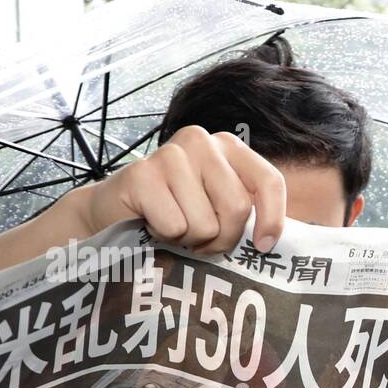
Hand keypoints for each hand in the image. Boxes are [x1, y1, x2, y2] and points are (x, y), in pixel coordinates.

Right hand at [78, 125, 285, 253]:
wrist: (114, 211)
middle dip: (222, 238)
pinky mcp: (141, 174)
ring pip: (205, 224)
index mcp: (229, 146)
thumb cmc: (177, 212)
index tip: (263, 246)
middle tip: (202, 239)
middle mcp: (201, 141)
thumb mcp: (219, 207)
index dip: (272, 219)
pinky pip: (174, 227)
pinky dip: (164, 236)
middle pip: (237, 208)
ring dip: (190, 240)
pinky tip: (153, 222)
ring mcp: (170, 154)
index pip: (269, 181)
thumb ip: (248, 211)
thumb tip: (270, 242)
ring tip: (175, 226)